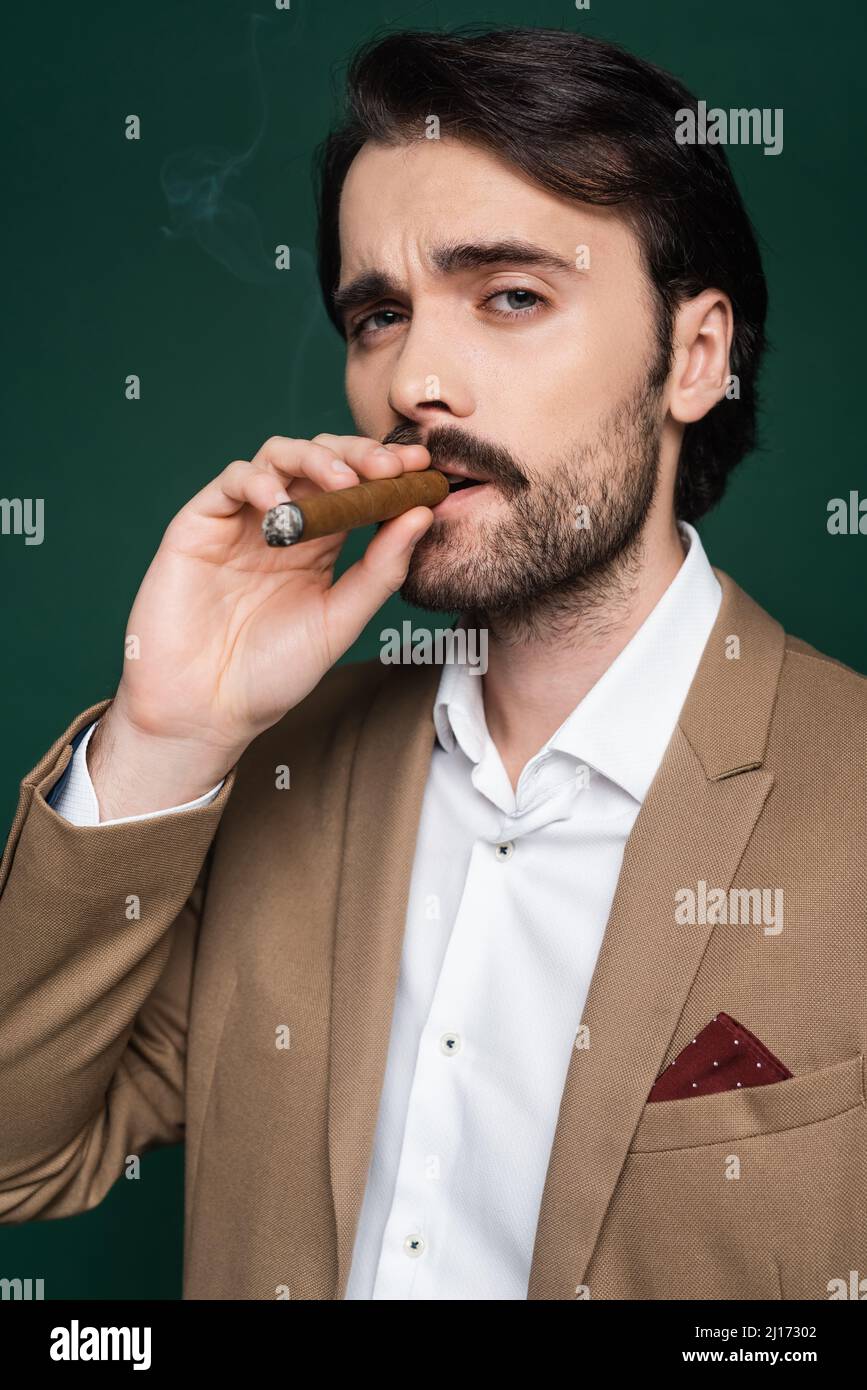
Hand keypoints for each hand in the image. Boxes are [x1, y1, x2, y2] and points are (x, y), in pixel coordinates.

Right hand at [90, 435, 433, 812]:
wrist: (205, 710)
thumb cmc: (271, 674)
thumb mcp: (340, 621)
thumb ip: (380, 571)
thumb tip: (422, 514)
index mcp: (319, 545)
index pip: (357, 489)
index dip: (389, 471)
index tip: (423, 467)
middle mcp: (281, 524)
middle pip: (321, 459)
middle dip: (360, 454)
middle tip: (390, 467)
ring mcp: (240, 520)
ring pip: (278, 456)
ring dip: (315, 457)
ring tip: (342, 482)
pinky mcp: (199, 524)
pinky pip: (231, 481)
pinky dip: (261, 482)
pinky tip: (284, 507)